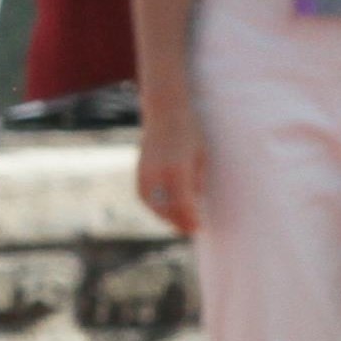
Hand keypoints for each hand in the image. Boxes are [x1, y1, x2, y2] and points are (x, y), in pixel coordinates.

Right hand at [135, 101, 205, 234]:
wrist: (165, 111)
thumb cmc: (189, 132)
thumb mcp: (200, 157)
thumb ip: (195, 183)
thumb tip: (193, 205)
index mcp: (177, 170)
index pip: (183, 205)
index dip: (191, 220)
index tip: (199, 228)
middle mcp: (158, 174)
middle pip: (167, 210)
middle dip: (179, 223)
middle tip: (191, 229)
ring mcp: (145, 173)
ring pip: (153, 206)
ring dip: (167, 217)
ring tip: (180, 223)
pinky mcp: (139, 172)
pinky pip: (145, 197)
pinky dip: (155, 207)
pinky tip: (165, 210)